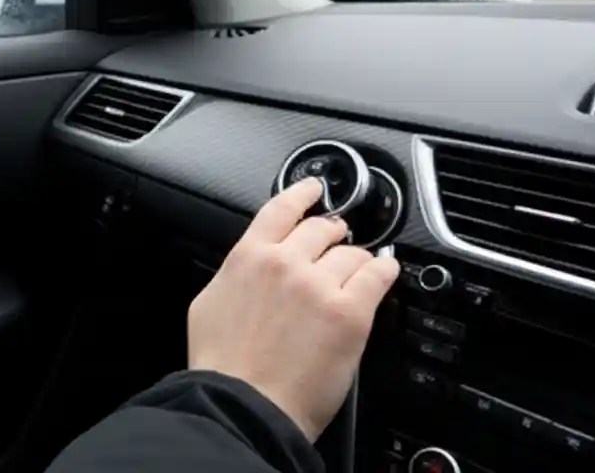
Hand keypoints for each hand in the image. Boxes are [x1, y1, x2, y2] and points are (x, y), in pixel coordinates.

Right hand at [187, 177, 399, 440]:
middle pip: (323, 228)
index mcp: (248, 258)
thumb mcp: (209, 305)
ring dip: (356, 260)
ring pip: (352, 252)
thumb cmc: (222, 368)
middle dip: (333, 234)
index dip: (302, 193)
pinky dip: (383, 270)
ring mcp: (319, 285)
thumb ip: (235, 276)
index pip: (280, 209)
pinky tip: (385, 271)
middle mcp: (285, 263)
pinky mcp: (349, 312)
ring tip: (357, 272)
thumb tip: (250, 269)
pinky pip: (378, 274)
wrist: (244, 406)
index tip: (313, 188)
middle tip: (338, 242)